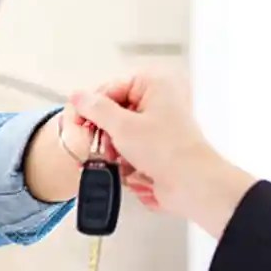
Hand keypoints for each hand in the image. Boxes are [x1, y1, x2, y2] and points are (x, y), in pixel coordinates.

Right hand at [74, 71, 257, 237]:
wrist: (192, 185)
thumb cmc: (170, 151)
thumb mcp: (122, 126)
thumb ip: (95, 109)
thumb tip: (79, 97)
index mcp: (154, 85)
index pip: (110, 88)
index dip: (91, 107)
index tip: (79, 121)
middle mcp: (158, 102)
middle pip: (113, 111)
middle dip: (104, 132)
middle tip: (99, 143)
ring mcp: (158, 125)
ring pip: (119, 132)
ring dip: (114, 148)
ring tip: (119, 159)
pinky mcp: (157, 147)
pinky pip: (129, 149)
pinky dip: (125, 159)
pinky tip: (130, 168)